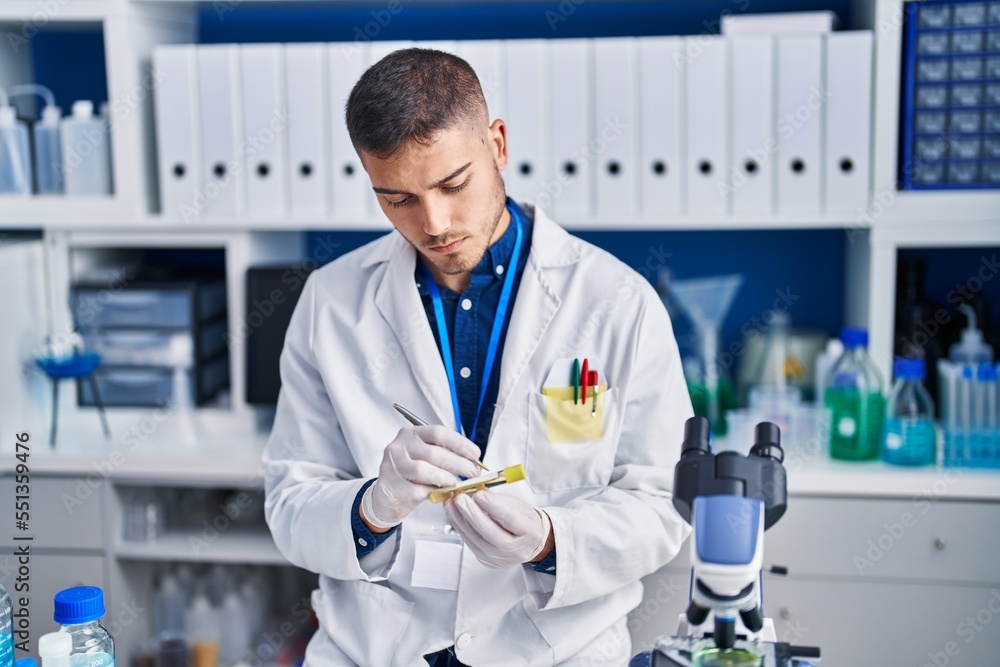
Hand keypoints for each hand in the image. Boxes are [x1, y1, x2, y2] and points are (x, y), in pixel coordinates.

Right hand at [363, 425, 482, 528]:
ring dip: (447, 478)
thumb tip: (472, 459)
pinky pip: (418, 489)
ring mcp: (393, 466)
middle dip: (459, 463)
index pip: (438, 433)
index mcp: (411, 434)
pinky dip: (434, 492)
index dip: (460, 443)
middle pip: (434, 452)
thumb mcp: (426, 457)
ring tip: (458, 484)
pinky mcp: (392, 486)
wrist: (386, 497)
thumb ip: (444, 453)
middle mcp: (399, 447)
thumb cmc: (411, 475)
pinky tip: (443, 493)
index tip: (475, 454)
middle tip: (473, 472)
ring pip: (425, 470)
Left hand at [443, 491, 551, 568]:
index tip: (479, 494)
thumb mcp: (519, 506)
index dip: (493, 506)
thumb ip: (498, 500)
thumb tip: (478, 492)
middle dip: (472, 514)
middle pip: (491, 533)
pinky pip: (471, 545)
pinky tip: (455, 516)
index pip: (510, 519)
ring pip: (477, 541)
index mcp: (531, 533)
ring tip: (452, 505)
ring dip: (461, 521)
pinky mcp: (489, 562)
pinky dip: (461, 529)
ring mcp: (502, 559)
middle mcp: (518, 550)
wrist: (531, 543)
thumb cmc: (525, 521)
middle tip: (460, 499)